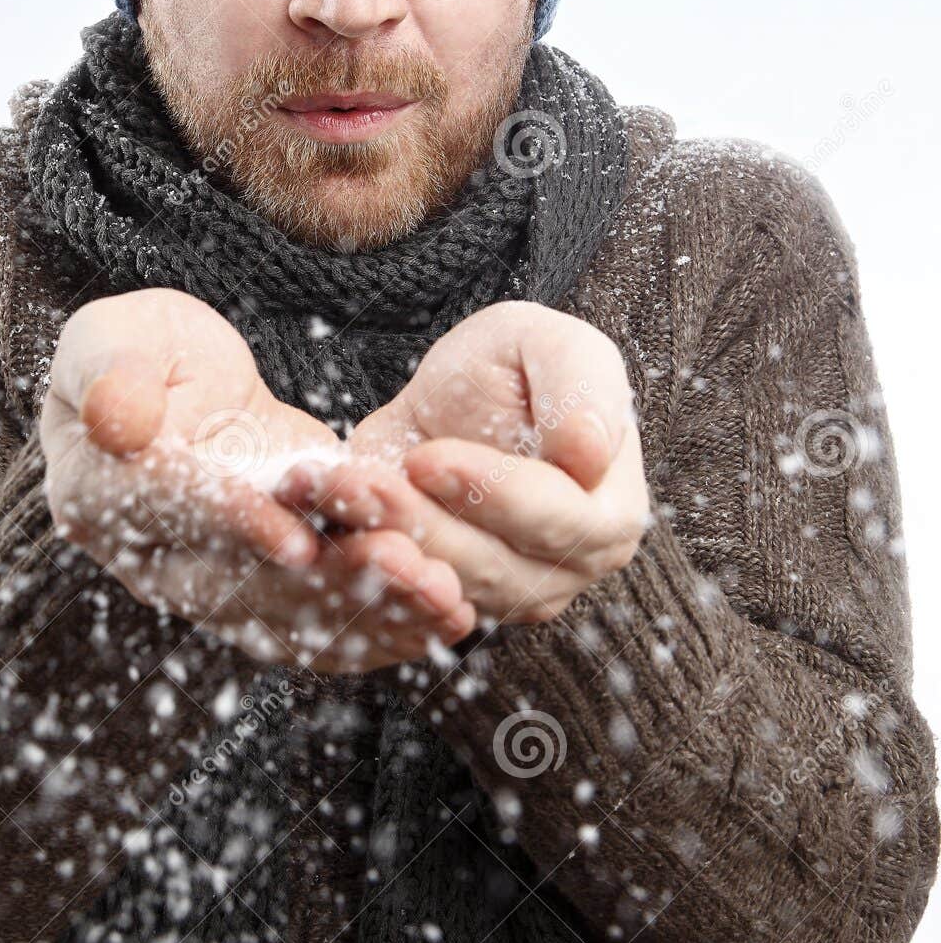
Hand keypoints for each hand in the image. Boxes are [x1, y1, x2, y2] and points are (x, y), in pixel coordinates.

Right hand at [40, 289, 475, 670]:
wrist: (170, 392)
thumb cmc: (139, 351)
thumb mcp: (113, 337)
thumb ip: (110, 373)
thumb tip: (116, 419)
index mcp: (102, 496)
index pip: (173, 513)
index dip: (235, 524)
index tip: (296, 538)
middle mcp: (157, 560)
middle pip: (247, 584)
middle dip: (333, 580)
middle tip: (408, 565)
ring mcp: (219, 584)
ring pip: (297, 615)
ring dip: (374, 612)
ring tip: (446, 598)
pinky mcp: (275, 588)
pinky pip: (327, 625)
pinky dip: (388, 626)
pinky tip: (449, 619)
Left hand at [274, 300, 650, 625]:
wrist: (456, 399)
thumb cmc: (516, 364)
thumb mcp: (550, 344)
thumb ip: (582, 388)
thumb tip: (589, 453)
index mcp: (612, 510)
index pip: (558, 520)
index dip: (492, 493)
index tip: (424, 458)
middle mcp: (571, 568)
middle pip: (497, 567)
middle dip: (424, 525)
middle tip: (361, 482)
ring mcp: (514, 593)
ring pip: (446, 588)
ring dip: (386, 544)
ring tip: (337, 493)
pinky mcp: (453, 599)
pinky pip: (409, 597)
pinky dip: (366, 562)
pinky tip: (331, 524)